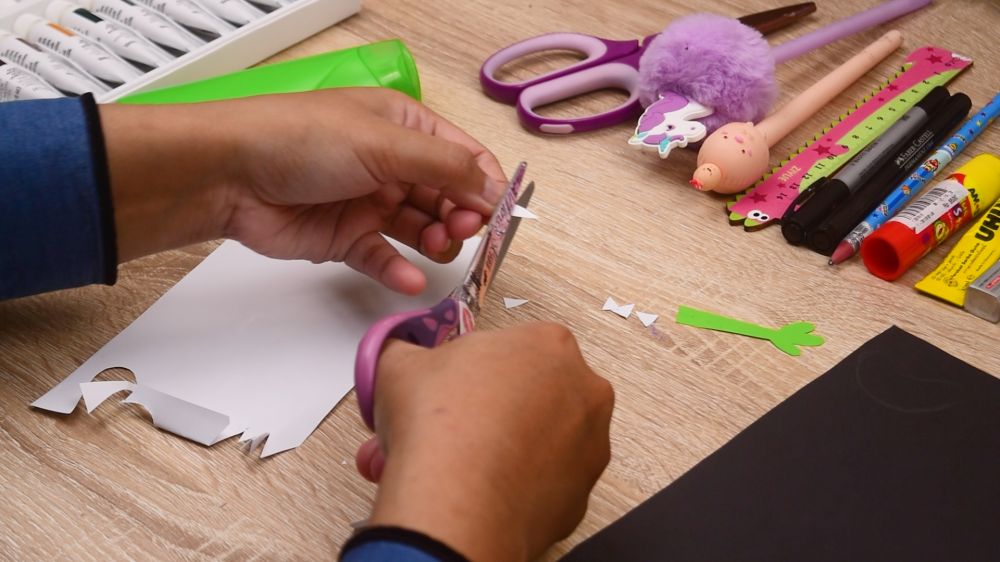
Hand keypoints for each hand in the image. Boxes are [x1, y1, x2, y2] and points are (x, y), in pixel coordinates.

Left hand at [100, 88, 505, 293]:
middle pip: (449, 197)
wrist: (230, 174)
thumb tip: (494, 191)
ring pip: (422, 230)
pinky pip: (385, 257)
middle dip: (463, 217)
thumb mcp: (384, 143)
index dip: (486, 187)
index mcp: (405, 128)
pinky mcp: (346, 238)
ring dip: (436, 243)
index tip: (499, 216)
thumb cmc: (301, 139)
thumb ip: (446, 167)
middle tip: (462, 232)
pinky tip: (409, 279)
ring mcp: (370, 202)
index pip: (465, 159)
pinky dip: (400, 270)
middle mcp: (392, 164)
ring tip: (435, 249)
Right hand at [356, 323, 613, 560]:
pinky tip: (483, 490)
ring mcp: (590, 446)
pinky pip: (547, 483)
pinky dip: (519, 485)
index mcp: (549, 344)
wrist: (455, 503)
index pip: (513, 349)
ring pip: (546, 440)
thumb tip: (399, 354)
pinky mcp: (583, 495)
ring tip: (464, 462)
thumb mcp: (399, 365)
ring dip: (511, 446)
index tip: (453, 389)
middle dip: (497, 408)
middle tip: (455, 427)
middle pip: (536, 392)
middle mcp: (584, 391)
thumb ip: (405, 350)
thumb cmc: (440, 427)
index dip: (477, 370)